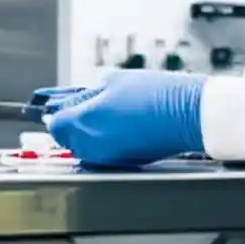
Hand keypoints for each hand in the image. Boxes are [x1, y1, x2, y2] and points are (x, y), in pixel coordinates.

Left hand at [47, 71, 205, 165]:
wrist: (190, 115)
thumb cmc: (157, 95)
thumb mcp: (113, 81)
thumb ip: (85, 95)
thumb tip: (69, 102)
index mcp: (85, 124)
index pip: (55, 124)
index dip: (58, 111)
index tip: (61, 103)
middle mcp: (92, 146)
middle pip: (66, 139)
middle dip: (72, 122)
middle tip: (88, 103)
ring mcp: (108, 158)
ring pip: (84, 147)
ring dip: (88, 131)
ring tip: (109, 112)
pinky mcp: (124, 162)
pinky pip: (102, 152)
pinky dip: (105, 139)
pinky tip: (121, 124)